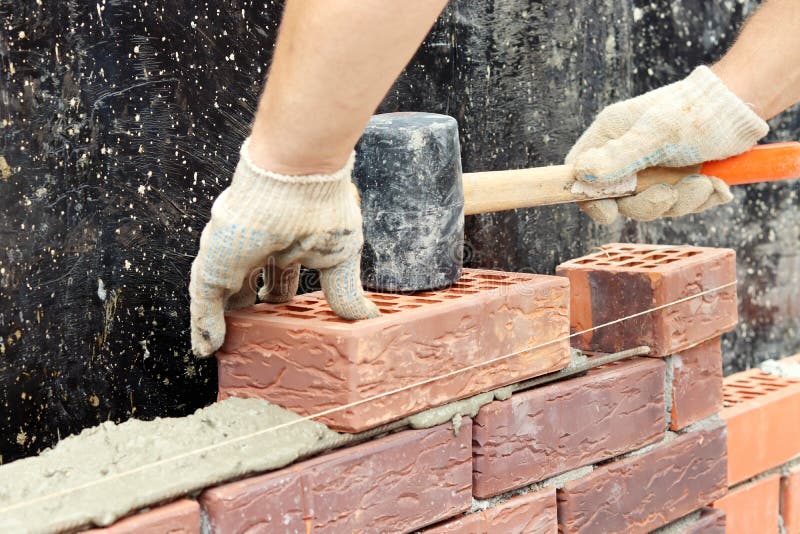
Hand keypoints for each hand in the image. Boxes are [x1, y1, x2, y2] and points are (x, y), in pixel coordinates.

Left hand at [189, 139, 379, 356]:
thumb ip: (344, 293)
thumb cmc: (323, 209)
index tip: (284, 323)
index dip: (281, 299)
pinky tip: (207, 348)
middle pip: (248, 284)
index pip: (280, 278)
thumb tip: (367, 320)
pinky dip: (205, 326)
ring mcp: (233, 254)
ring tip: (230, 345)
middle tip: (254, 332)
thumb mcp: (339, 260)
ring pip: (224, 293)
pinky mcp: (214, 264)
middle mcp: (257, 246)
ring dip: (227, 319)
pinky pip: (204, 302)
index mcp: (287, 242)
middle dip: (250, 309)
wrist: (295, 181)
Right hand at [567, 66, 768, 223]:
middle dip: (649, 204)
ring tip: (706, 182)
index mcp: (610, 137)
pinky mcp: (679, 178)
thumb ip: (619, 157)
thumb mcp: (657, 134)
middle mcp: (627, 156)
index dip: (589, 198)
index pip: (581, 174)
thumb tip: (581, 175)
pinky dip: (701, 199)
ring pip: (654, 205)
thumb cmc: (696, 111)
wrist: (743, 104)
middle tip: (671, 192)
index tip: (610, 212)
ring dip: (683, 200)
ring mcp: (653, 169)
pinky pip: (681, 204)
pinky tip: (717, 183)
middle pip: (620, 200)